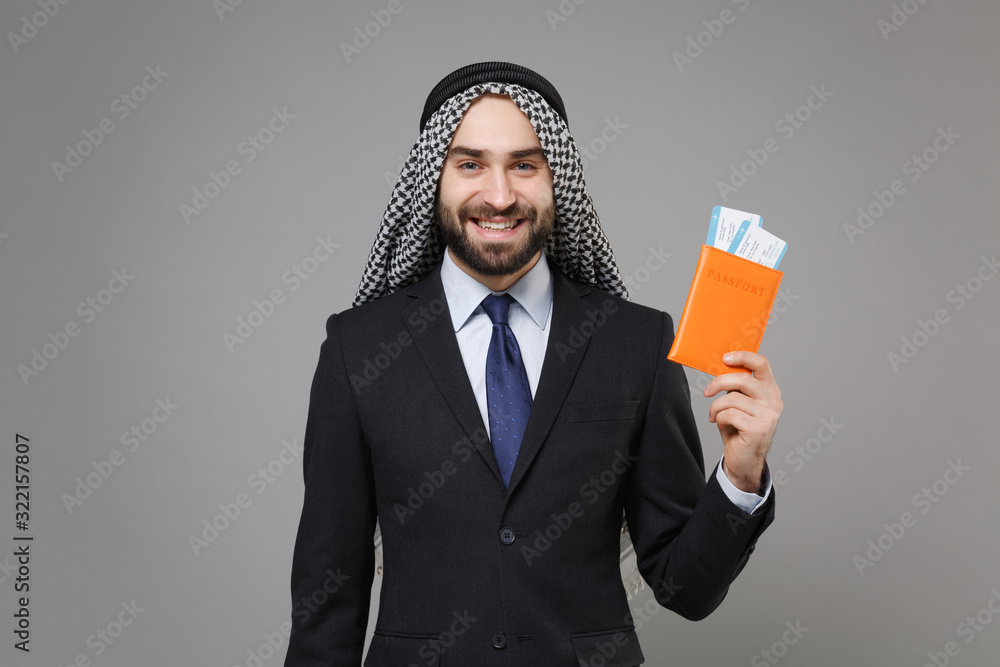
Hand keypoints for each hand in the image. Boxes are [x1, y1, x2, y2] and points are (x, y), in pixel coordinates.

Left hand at [703, 351, 781, 492]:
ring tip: (714, 415)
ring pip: (732, 398)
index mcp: (769, 390)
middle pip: (743, 379)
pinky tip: (721, 424)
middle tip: (707, 391)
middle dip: (719, 383)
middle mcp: (773, 401)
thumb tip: (720, 367)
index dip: (743, 357)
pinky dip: (720, 418)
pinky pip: (730, 414)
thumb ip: (736, 387)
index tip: (725, 358)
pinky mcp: (759, 429)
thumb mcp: (738, 403)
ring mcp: (768, 415)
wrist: (743, 459)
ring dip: (716, 407)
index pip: (761, 364)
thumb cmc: (739, 428)